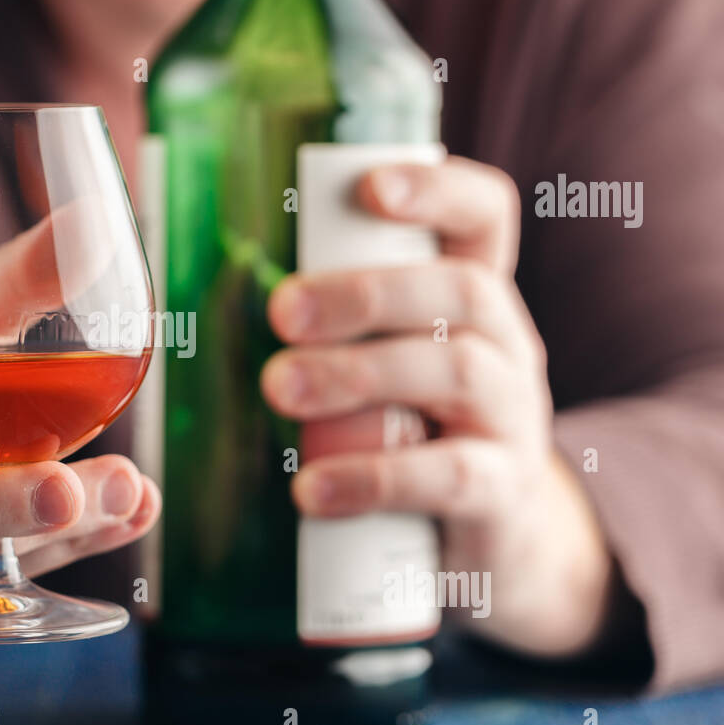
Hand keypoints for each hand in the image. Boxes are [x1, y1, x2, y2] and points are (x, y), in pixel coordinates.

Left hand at [261, 157, 614, 658]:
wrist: (488, 536)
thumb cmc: (408, 426)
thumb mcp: (384, 361)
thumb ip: (330, 323)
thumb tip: (210, 280)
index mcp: (474, 294)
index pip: (484, 213)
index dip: (437, 189)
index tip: (368, 189)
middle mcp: (506, 344)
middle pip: (462, 290)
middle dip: (366, 293)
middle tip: (281, 313)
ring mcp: (513, 417)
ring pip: (457, 371)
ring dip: (359, 373)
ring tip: (279, 388)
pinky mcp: (501, 493)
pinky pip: (450, 476)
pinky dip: (374, 477)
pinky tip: (312, 487)